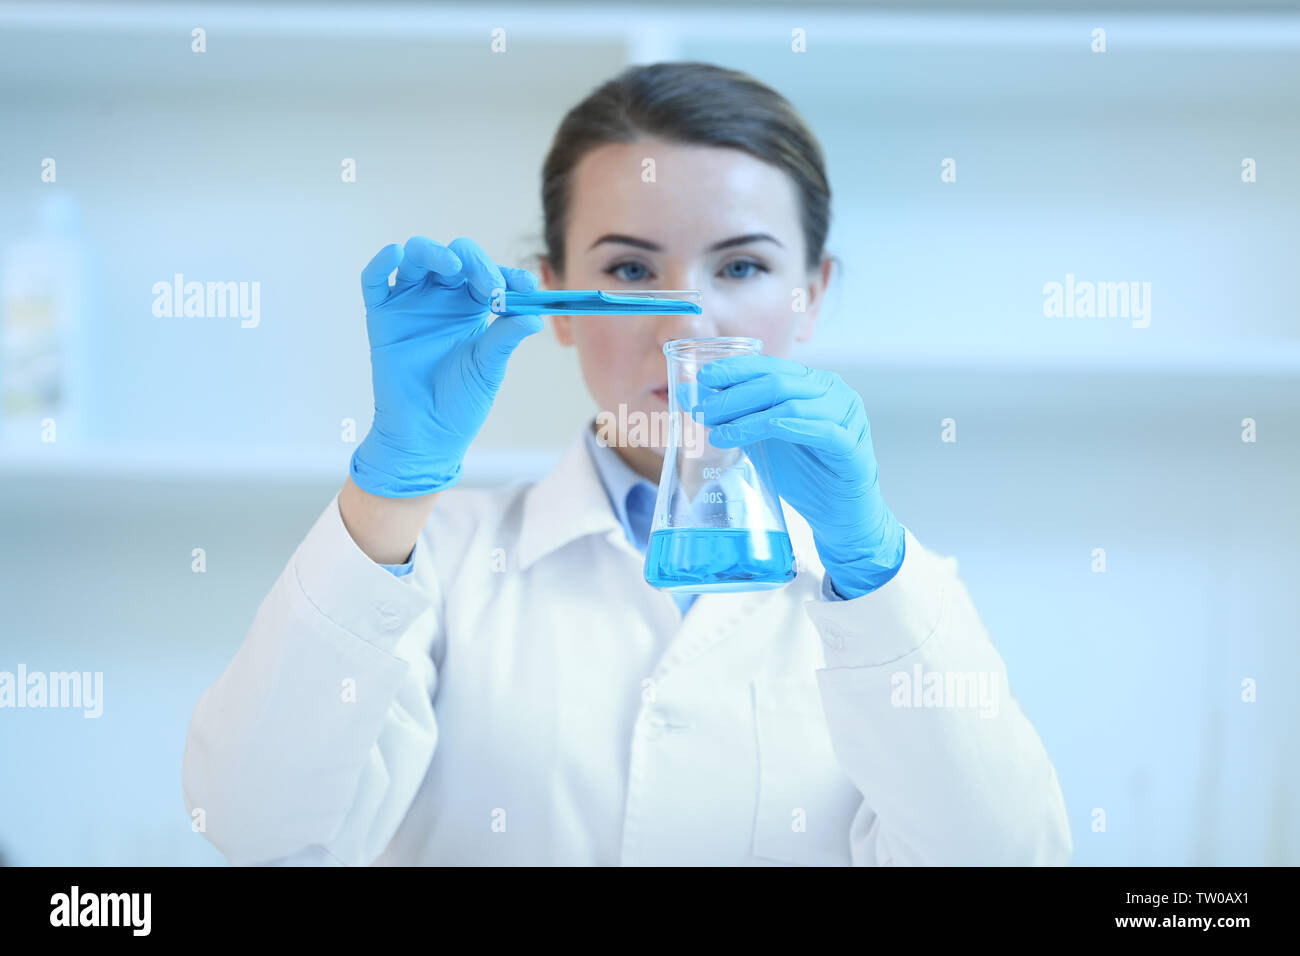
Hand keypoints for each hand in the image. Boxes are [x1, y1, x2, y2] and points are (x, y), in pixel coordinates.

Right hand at [350, 236, 541, 496]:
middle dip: (475, 263)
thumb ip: (505, 338)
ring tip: (451, 267)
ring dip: (434, 253)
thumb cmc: (460, 401)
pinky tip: (394, 254)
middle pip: (456, 257)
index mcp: (473, 305)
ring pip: (418, 257)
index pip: (491, 275)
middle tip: (490, 287)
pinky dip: (381, 263)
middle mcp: (443, 296)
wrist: (426, 433)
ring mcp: (411, 302)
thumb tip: (535, 317)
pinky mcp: (382, 315)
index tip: (527, 289)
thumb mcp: (489, 368)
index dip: (509, 275)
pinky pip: (375, 281)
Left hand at [691, 354, 904, 597]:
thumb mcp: (762, 441)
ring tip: (719, 433)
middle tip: (703, 411)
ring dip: (751, 417)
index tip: (704, 377)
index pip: (771, 366)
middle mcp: (833, 392)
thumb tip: (689, 396)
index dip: (736, 369)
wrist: (839, 514)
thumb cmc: (804, 473)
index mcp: (812, 384)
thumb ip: (733, 418)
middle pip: (777, 382)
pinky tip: (762, 434)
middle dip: (734, 396)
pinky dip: (790, 429)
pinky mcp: (854, 446)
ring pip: (794, 405)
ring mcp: (847, 417)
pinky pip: (823, 431)